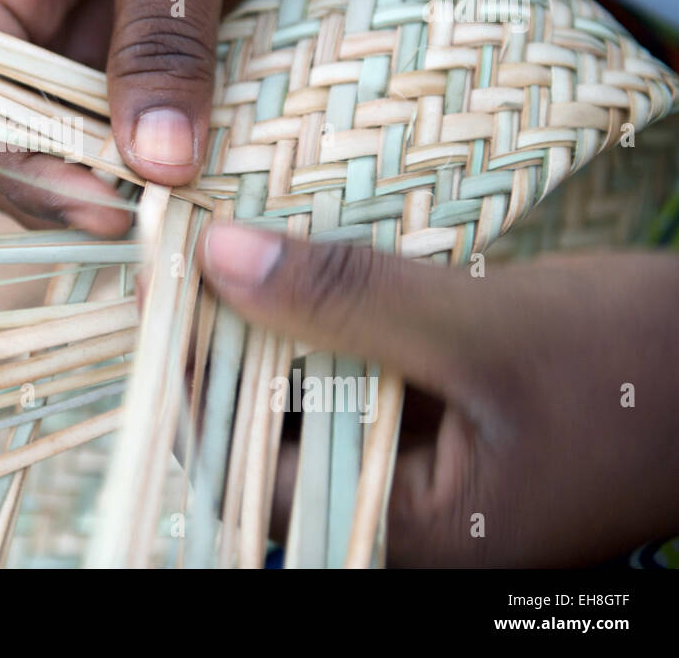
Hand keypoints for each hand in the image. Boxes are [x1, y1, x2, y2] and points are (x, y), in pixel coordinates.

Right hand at [0, 0, 421, 234]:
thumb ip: (162, 37)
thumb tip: (157, 169)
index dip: (14, 154)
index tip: (95, 202)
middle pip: (23, 119)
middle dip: (68, 180)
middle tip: (144, 225)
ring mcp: (112, 9)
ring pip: (94, 120)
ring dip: (130, 171)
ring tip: (186, 214)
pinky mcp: (177, 20)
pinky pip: (163, 98)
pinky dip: (182, 141)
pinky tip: (219, 173)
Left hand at [198, 222, 678, 565]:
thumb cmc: (647, 366)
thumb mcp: (487, 330)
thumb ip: (348, 298)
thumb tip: (217, 257)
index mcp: (413, 542)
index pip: (251, 472)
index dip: (196, 383)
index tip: (166, 295)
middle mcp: (408, 524)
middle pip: (273, 436)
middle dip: (232, 348)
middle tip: (197, 258)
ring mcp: (426, 478)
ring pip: (314, 403)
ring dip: (281, 331)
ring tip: (239, 254)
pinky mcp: (442, 429)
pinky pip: (361, 382)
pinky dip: (334, 328)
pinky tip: (311, 274)